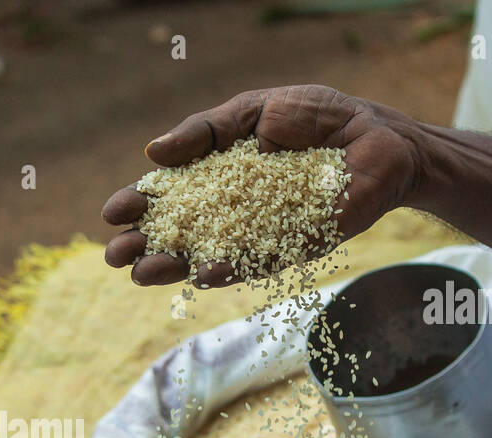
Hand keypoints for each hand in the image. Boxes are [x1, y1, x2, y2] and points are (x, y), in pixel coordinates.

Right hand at [102, 85, 422, 286]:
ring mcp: (260, 233)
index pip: (168, 196)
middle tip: (114, 255)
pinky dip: (228, 269)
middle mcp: (233, 211)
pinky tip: (201, 275)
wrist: (380, 135)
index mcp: (217, 176)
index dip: (139, 205)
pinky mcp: (293, 247)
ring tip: (142, 274)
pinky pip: (255, 262)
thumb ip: (206, 131)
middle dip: (142, 246)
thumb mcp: (253, 109)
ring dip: (174, 268)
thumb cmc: (318, 118)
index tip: (112, 212)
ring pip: (207, 257)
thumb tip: (153, 153)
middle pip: (178, 235)